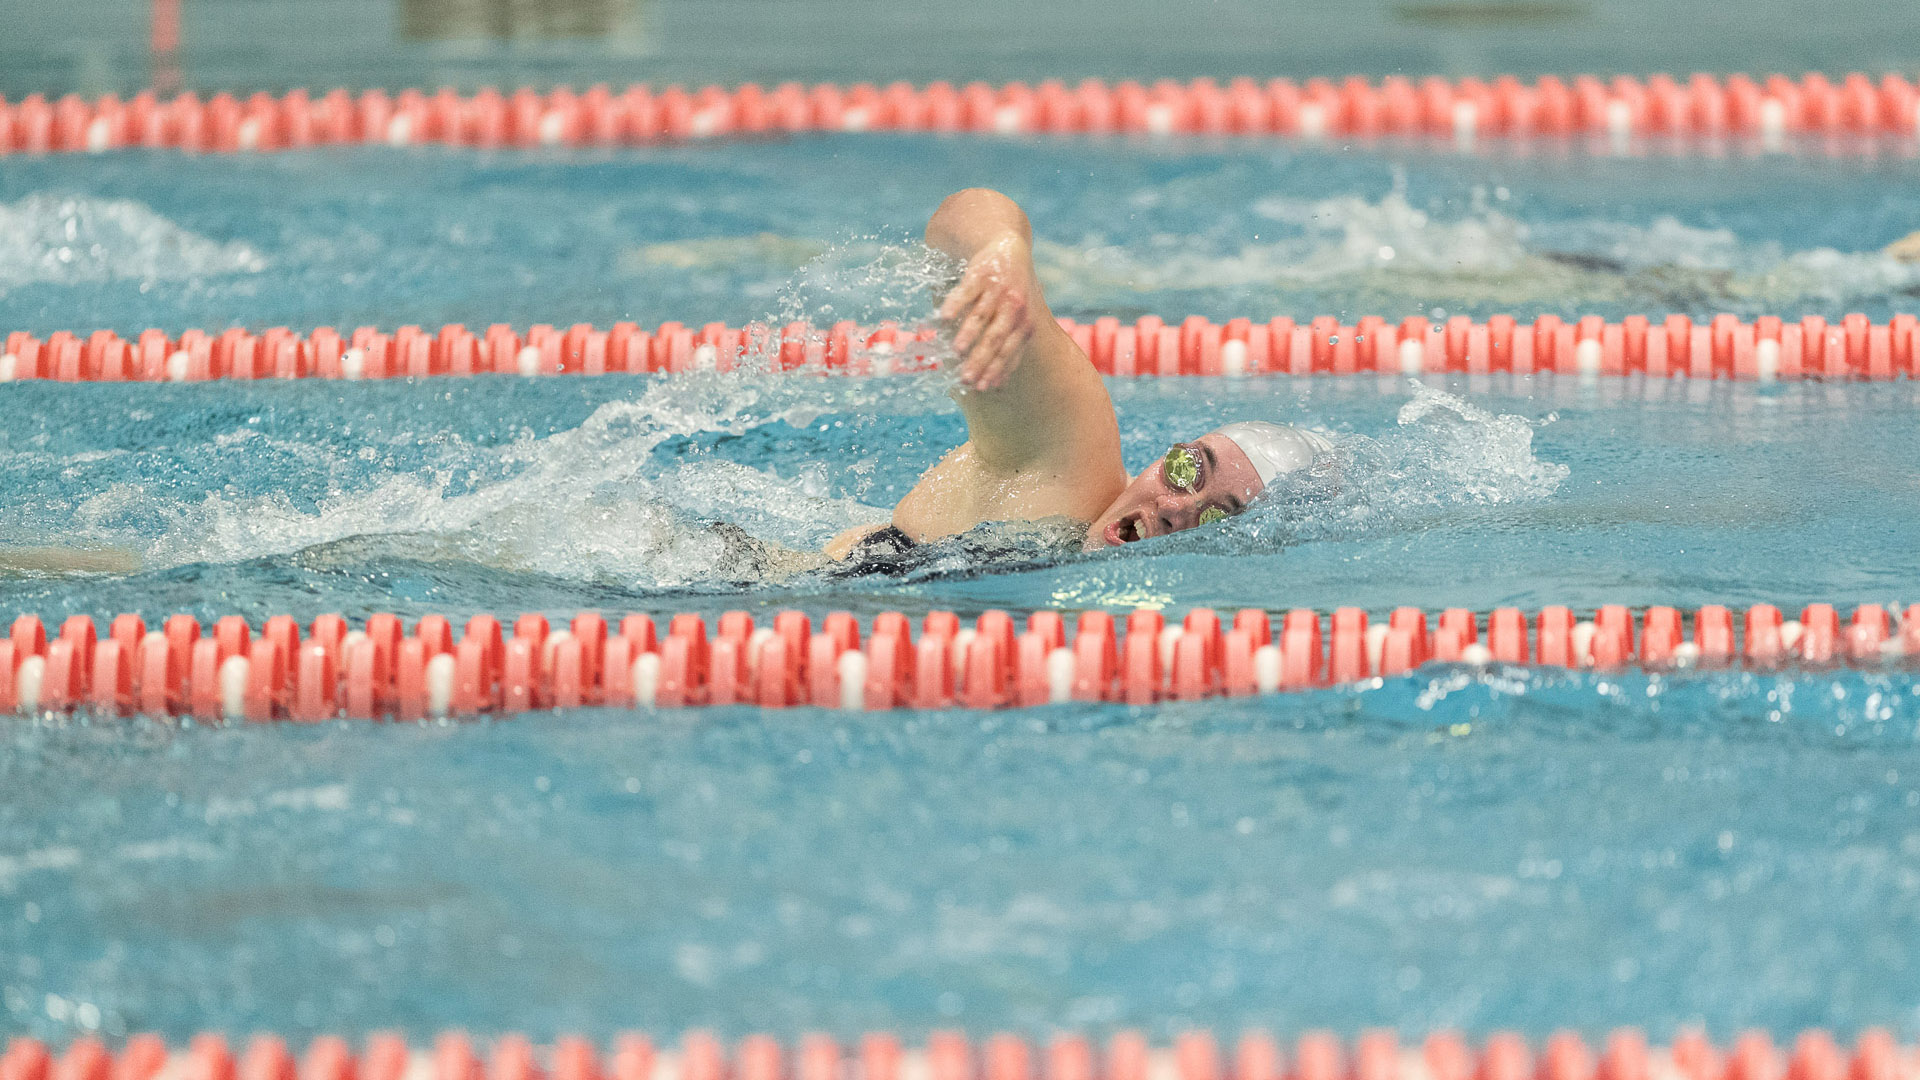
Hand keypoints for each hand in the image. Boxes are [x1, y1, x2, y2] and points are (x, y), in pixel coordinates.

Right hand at [937, 234, 1035, 390]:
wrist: (1008, 249)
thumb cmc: (1011, 294)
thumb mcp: (1020, 318)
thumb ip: (1011, 347)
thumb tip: (999, 384)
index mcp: (1023, 322)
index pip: (1008, 351)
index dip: (995, 369)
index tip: (982, 386)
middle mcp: (1013, 307)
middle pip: (995, 338)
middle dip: (980, 360)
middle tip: (966, 378)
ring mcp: (997, 290)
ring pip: (981, 316)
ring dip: (968, 334)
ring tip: (956, 351)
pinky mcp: (980, 274)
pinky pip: (966, 291)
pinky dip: (955, 304)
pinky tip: (944, 318)